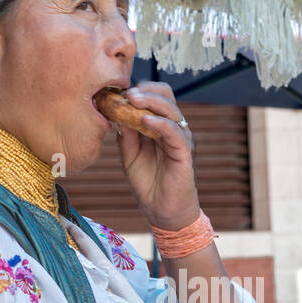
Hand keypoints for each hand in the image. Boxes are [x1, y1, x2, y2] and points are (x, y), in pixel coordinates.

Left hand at [115, 81, 200, 230]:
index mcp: (160, 125)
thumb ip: (126, 135)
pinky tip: (146, 121)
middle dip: (146, 90)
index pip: (154, 96)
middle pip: (165, 95)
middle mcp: (173, 127)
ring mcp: (181, 138)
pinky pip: (175, 132)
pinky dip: (161, 123)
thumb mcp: (129, 156)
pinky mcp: (185, 152)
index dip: (138, 90)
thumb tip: (116, 112)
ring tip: (132, 101)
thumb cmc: (148, 184)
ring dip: (151, 102)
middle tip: (126, 93)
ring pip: (171, 110)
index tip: (118, 92)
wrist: (162, 211)